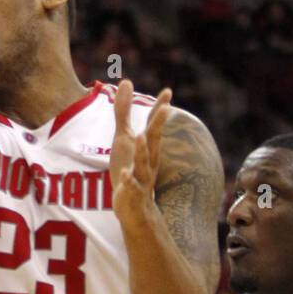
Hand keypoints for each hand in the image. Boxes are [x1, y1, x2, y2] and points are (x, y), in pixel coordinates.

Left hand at [109, 78, 171, 227]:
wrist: (137, 211)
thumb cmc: (132, 170)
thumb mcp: (125, 139)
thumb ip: (124, 112)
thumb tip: (125, 83)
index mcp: (147, 148)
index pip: (154, 126)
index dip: (160, 109)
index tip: (168, 92)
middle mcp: (148, 161)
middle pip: (153, 141)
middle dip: (158, 125)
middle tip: (166, 109)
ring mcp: (142, 177)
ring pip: (143, 162)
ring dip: (142, 150)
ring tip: (139, 136)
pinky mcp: (132, 193)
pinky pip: (131, 186)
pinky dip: (129, 180)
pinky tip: (124, 174)